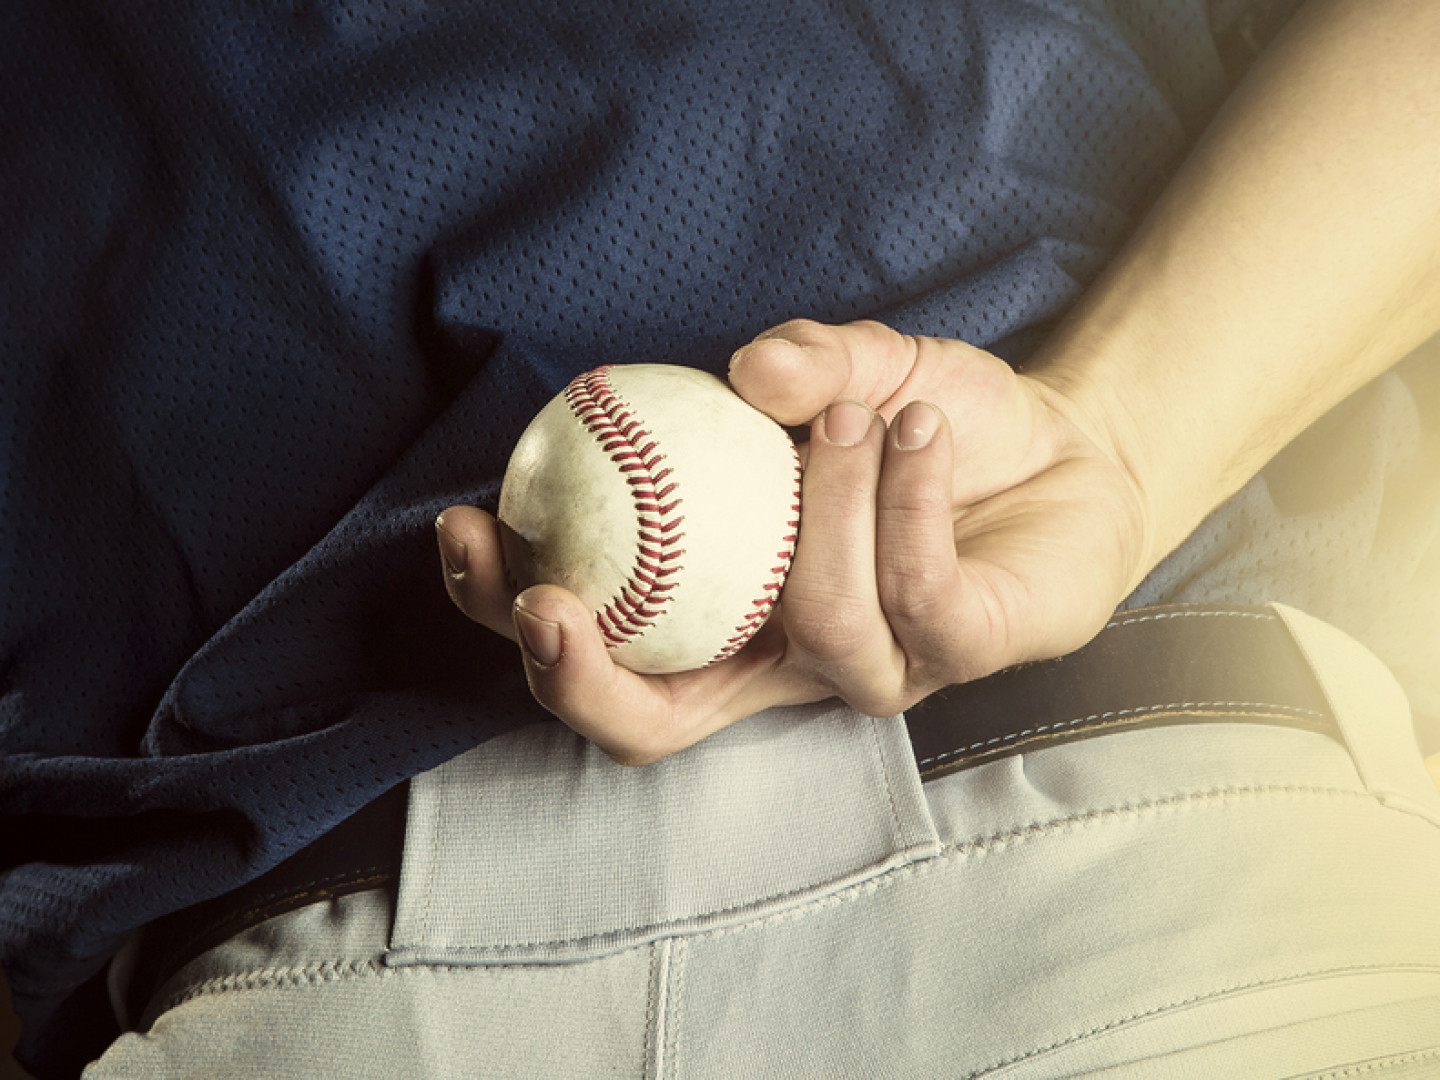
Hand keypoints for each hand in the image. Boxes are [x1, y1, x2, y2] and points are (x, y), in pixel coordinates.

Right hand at [436, 319, 1150, 763]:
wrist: (1064, 447)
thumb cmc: (935, 426)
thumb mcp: (857, 369)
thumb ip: (803, 359)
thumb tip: (743, 367)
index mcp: (720, 613)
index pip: (595, 651)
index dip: (511, 613)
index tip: (467, 529)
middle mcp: (780, 661)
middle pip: (649, 726)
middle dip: (573, 677)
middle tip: (546, 598)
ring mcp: (872, 669)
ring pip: (811, 626)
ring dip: (814, 507)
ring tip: (843, 412)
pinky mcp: (962, 655)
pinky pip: (912, 593)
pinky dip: (900, 495)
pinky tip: (916, 425)